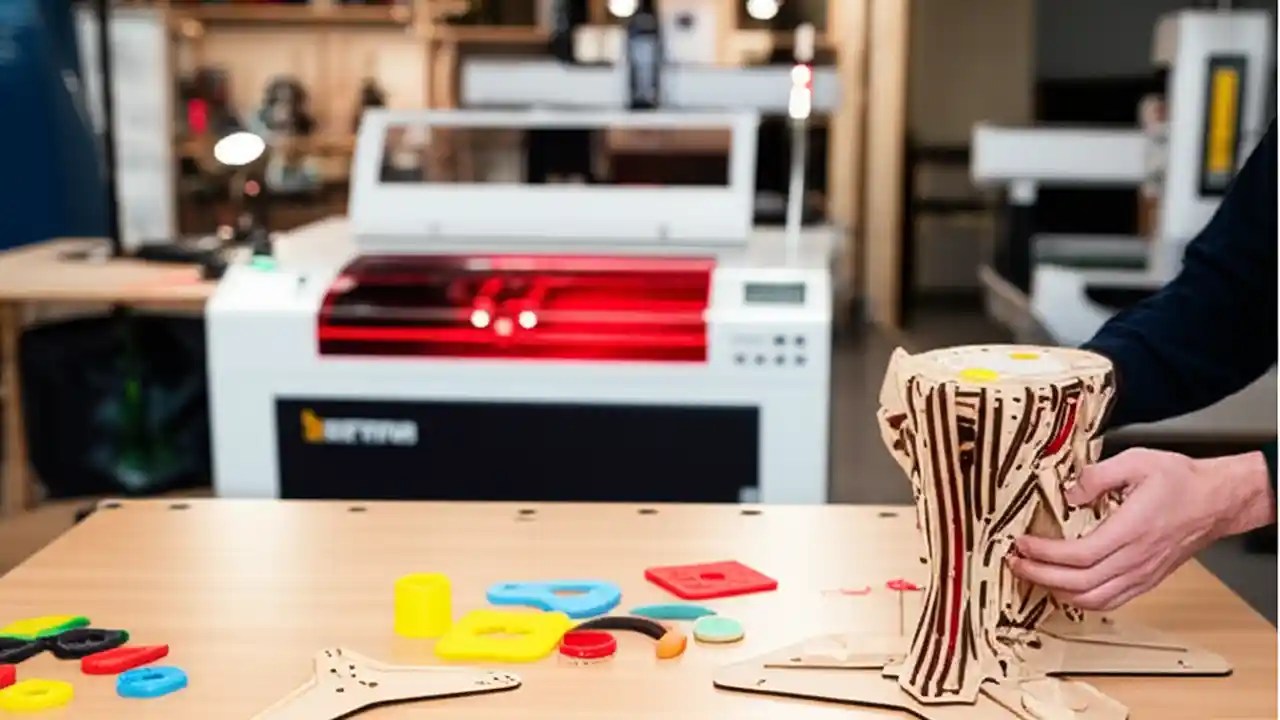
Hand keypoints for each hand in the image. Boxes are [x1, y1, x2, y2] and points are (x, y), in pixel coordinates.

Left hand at [1008, 448, 1274, 610]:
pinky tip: (1064, 587)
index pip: (1080, 555)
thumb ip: (1097, 475)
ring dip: (1057, 591)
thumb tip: (1069, 493)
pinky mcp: (1147, 579)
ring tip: (1032, 575)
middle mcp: (1136, 559)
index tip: (1022, 543)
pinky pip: (1111, 601)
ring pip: (1094, 599)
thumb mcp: (1137, 461)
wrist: (1217, 500)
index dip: (1045, 554)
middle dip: (1040, 575)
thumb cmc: (1180, 480)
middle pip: (1080, 583)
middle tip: (1015, 562)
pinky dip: (1082, 600)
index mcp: (1132, 530)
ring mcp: (1142, 574)